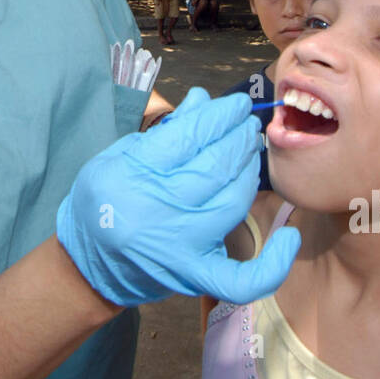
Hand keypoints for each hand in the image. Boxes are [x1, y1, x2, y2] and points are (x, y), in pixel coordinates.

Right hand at [57, 88, 299, 305]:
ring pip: (233, 202)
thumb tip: (204, 100)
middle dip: (238, 136)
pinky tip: (290, 236)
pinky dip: (273, 263)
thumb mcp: (119, 156)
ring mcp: (181, 247)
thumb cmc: (103, 201)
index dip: (219, 115)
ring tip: (250, 149)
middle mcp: (158, 212)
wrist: (89, 265)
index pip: (189, 137)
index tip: (235, 104)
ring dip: (248, 170)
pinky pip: (243, 278)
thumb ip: (163, 131)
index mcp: (133, 175)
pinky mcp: (195, 276)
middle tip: (247, 122)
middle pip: (215, 165)